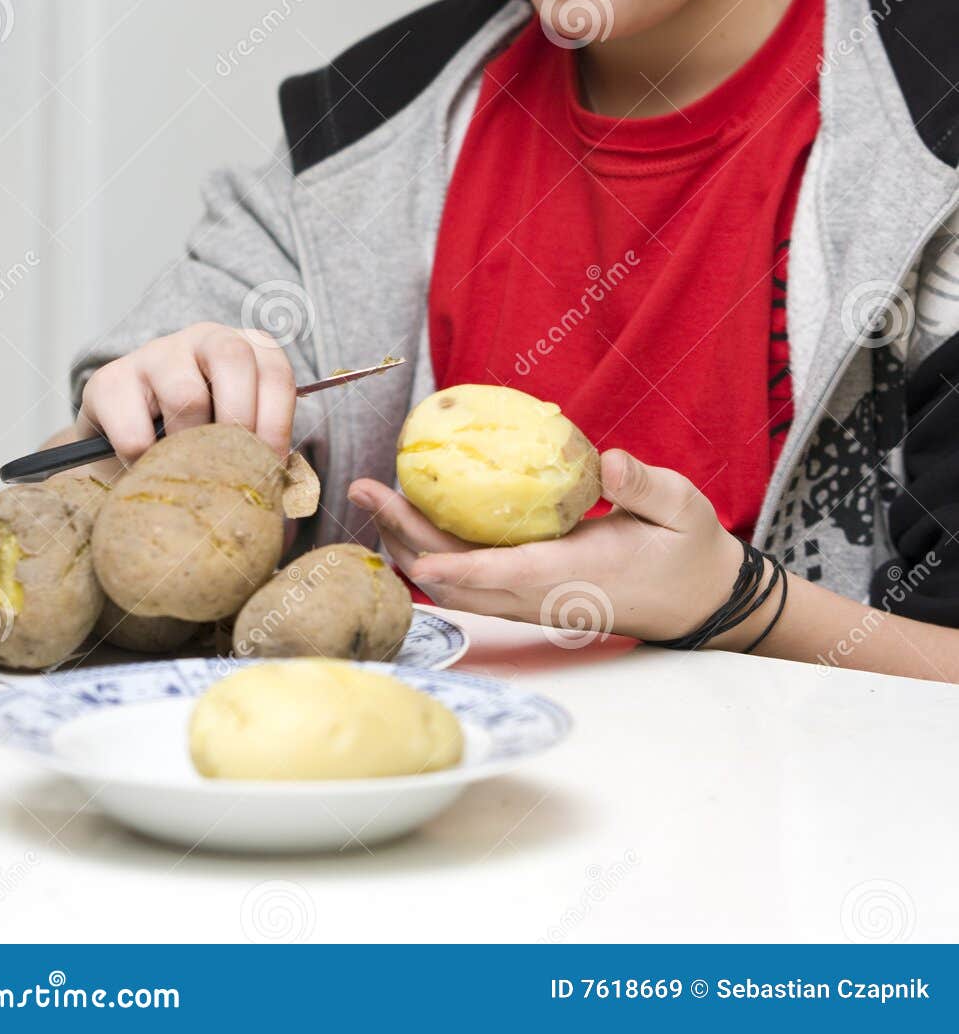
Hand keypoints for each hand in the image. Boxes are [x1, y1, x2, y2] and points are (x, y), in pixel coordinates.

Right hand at [76, 322, 296, 464]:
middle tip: (231, 464)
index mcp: (247, 348)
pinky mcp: (109, 380)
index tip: (269, 465)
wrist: (129, 439)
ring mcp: (155, 353)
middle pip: (232, 359)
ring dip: (190, 445)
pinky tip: (145, 468)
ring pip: (185, 393)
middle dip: (238, 420)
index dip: (277, 422)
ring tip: (185, 468)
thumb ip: (261, 449)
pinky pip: (135, 430)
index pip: (274, 371)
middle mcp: (204, 338)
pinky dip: (143, 462)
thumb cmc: (200, 436)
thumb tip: (283, 495)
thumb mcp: (236, 433)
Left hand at [348, 449, 744, 642]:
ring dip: (410, 548)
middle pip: (456, 579)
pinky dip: (436, 557)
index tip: (408, 538)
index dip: (449, 563)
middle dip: (404, 538)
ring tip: (375, 502)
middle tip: (363, 489)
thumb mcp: (680, 508)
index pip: (498, 574)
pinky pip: (472, 582)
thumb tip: (608, 464)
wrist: (703, 601)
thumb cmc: (689, 551)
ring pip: (456, 586)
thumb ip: (643, 485)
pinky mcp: (532, 596)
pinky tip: (415, 525)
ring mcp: (533, 601)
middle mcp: (542, 595)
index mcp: (572, 575)